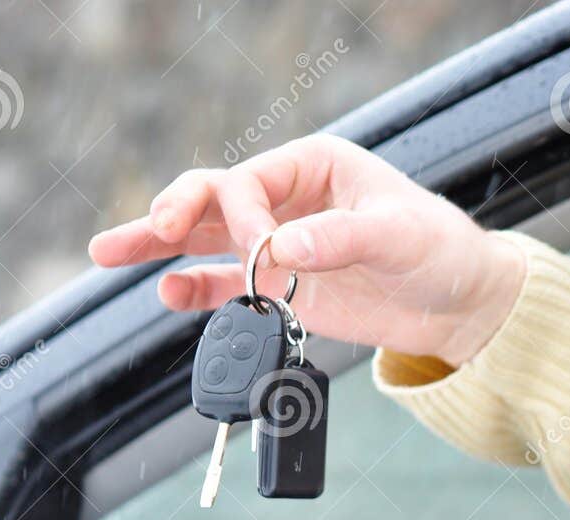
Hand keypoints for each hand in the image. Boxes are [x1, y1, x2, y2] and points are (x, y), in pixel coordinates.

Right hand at [87, 133, 524, 365]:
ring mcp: (279, 245)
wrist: (461, 302)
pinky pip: (223, 285)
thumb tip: (281, 247)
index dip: (242, 213)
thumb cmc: (440, 250)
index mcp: (314, 168)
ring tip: (108, 253)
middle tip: (154, 228)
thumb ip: (339, 239)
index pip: (251, 181)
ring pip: (204, 238)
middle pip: (211, 198)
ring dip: (159, 244)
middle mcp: (287, 201)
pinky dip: (195, 289)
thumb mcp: (397, 236)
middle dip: (175, 211)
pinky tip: (167, 293)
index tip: (260, 250)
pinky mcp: (281, 288)